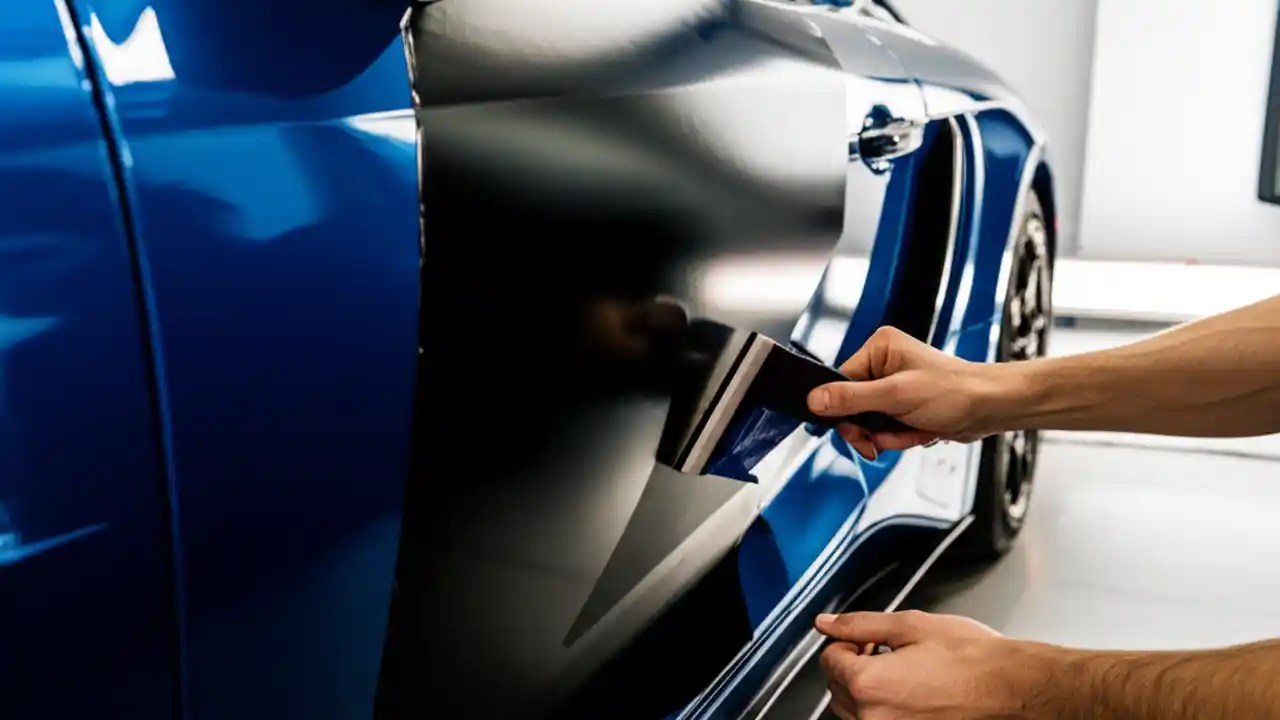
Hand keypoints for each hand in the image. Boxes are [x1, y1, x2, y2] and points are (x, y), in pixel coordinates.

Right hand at [806, 326, 1013, 457]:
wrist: (991, 408)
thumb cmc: (956, 392)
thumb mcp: (896, 395)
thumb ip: (852, 399)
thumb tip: (814, 400)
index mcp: (879, 348)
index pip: (839, 383)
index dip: (845, 411)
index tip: (857, 430)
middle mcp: (884, 363)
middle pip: (851, 405)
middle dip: (870, 428)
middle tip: (881, 440)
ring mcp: (894, 384)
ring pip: (869, 421)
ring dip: (888, 435)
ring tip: (912, 431)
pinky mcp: (903, 404)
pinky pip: (885, 428)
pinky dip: (899, 437)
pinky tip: (919, 432)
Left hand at [815, 610, 1055, 719]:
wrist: (1012, 690)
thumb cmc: (972, 659)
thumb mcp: (911, 626)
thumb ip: (861, 624)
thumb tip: (826, 623)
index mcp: (868, 683)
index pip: (829, 660)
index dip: (847, 642)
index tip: (869, 638)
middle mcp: (872, 718)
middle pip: (837, 688)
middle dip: (853, 665)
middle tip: (885, 650)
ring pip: (854, 711)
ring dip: (865, 688)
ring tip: (901, 671)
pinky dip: (883, 708)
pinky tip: (911, 692)